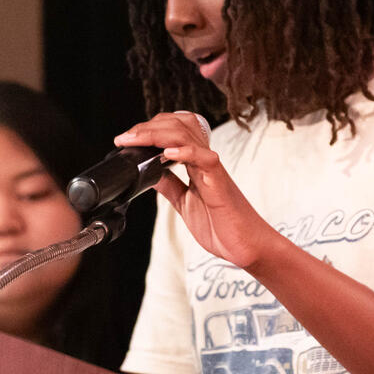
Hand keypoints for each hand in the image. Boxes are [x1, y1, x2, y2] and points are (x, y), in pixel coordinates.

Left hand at [114, 112, 281, 270]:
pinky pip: (205, 159)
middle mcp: (204, 161)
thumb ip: (169, 185)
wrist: (248, 246)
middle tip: (125, 138)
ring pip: (187, 136)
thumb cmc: (223, 226)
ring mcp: (212, 169)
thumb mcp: (185, 203)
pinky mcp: (219, 182)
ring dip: (157, 134)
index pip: (173, 132)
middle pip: (178, 126)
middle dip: (148, 127)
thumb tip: (148, 173)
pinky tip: (167, 154)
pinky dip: (185, 152)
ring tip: (136, 140)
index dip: (148, 130)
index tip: (125, 140)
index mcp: (195, 164)